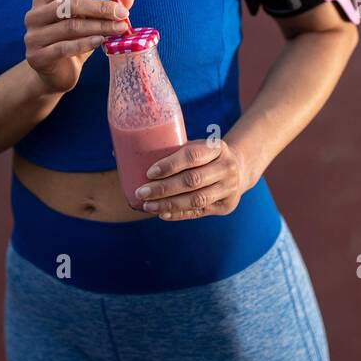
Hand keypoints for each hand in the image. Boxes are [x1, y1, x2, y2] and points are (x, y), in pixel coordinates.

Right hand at [24, 0, 133, 93]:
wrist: (55, 75)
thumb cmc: (73, 42)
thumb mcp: (90, 23)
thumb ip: (106, 8)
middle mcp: (34, 14)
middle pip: (69, 3)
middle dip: (100, 7)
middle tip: (122, 13)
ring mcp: (33, 36)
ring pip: (70, 26)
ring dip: (99, 26)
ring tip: (119, 28)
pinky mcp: (37, 57)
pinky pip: (64, 47)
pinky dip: (85, 43)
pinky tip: (101, 41)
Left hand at [134, 138, 250, 219]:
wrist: (239, 168)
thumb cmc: (205, 155)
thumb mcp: (196, 146)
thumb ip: (170, 150)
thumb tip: (121, 153)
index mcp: (217, 147)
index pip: (192, 156)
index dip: (170, 165)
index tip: (149, 172)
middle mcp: (226, 167)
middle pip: (192, 181)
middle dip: (163, 188)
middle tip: (141, 192)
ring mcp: (229, 188)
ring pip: (196, 200)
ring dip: (169, 204)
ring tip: (147, 205)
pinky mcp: (226, 206)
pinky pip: (199, 212)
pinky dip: (179, 213)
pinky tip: (162, 214)